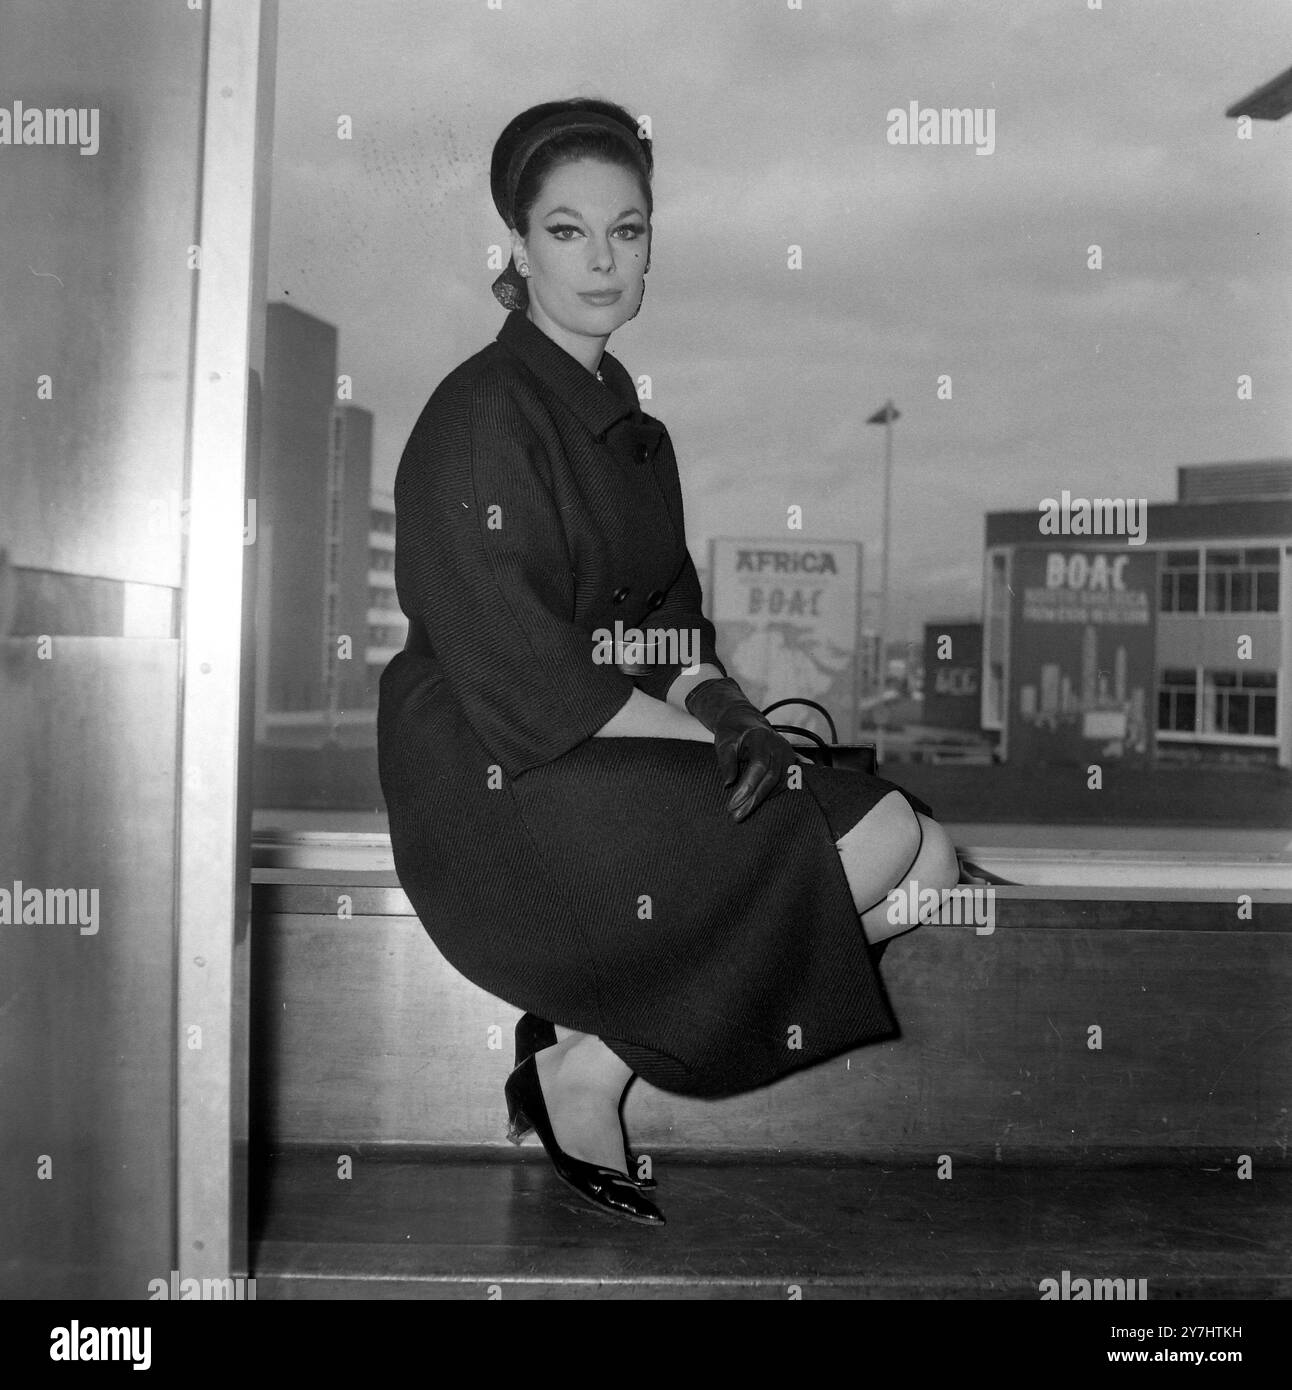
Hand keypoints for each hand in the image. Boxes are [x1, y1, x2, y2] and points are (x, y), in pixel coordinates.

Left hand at [684, 677, 805, 822]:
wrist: (746, 722)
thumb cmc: (733, 733)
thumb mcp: (724, 743)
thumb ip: (726, 761)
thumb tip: (728, 784)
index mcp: (761, 738)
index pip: (759, 765)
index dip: (747, 786)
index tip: (733, 804)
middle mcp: (779, 746)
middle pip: (770, 778)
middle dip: (753, 799)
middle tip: (736, 815)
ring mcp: (787, 754)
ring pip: (779, 783)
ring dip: (761, 800)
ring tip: (742, 812)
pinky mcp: (791, 762)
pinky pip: (784, 783)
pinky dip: (770, 794)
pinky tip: (756, 802)